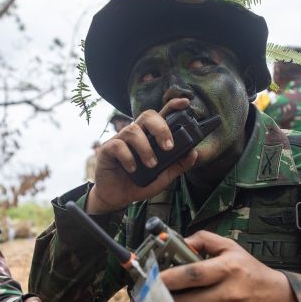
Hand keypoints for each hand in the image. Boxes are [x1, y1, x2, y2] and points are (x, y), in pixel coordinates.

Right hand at [87, 98, 197, 213]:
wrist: (117, 198)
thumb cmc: (138, 183)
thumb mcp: (163, 177)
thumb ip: (178, 165)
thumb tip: (193, 153)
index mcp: (150, 137)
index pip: (161, 115)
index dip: (172, 106)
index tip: (185, 103)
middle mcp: (135, 134)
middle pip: (147, 115)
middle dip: (161, 128)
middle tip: (168, 147)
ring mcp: (120, 140)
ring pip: (133, 130)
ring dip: (145, 148)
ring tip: (151, 165)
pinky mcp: (106, 150)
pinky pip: (117, 145)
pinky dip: (128, 157)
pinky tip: (132, 169)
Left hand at [160, 231, 298, 301]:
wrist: (280, 299)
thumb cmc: (250, 271)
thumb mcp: (230, 247)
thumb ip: (203, 240)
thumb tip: (179, 243)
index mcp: (228, 269)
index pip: (191, 275)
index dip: (167, 279)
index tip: (152, 280)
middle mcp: (230, 294)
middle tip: (153, 298)